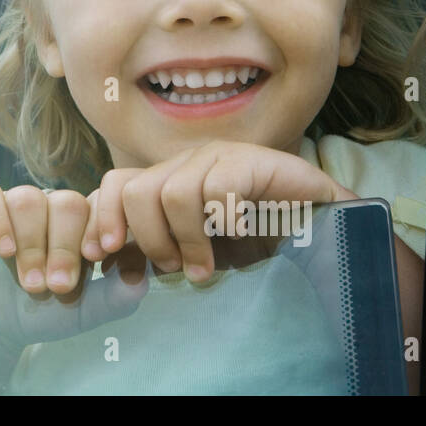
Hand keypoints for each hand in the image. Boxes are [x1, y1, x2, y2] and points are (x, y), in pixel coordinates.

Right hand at [0, 182, 147, 352]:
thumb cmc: (44, 313)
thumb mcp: (86, 311)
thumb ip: (117, 296)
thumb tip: (143, 279)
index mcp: (82, 224)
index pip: (100, 207)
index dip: (99, 231)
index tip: (96, 260)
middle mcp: (51, 208)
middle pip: (67, 202)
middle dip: (63, 247)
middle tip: (55, 286)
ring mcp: (14, 205)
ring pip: (28, 199)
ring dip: (31, 245)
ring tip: (30, 283)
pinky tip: (3, 251)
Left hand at [93, 140, 353, 281]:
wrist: (324, 233)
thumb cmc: (255, 246)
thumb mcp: (196, 254)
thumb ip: (155, 252)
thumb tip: (110, 265)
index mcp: (167, 183)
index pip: (115, 186)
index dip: (102, 219)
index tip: (101, 256)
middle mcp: (186, 164)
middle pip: (134, 190)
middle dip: (146, 237)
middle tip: (171, 267)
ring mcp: (218, 157)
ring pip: (171, 192)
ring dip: (186, 239)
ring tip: (204, 268)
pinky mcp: (252, 159)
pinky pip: (217, 188)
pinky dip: (223, 220)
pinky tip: (239, 235)